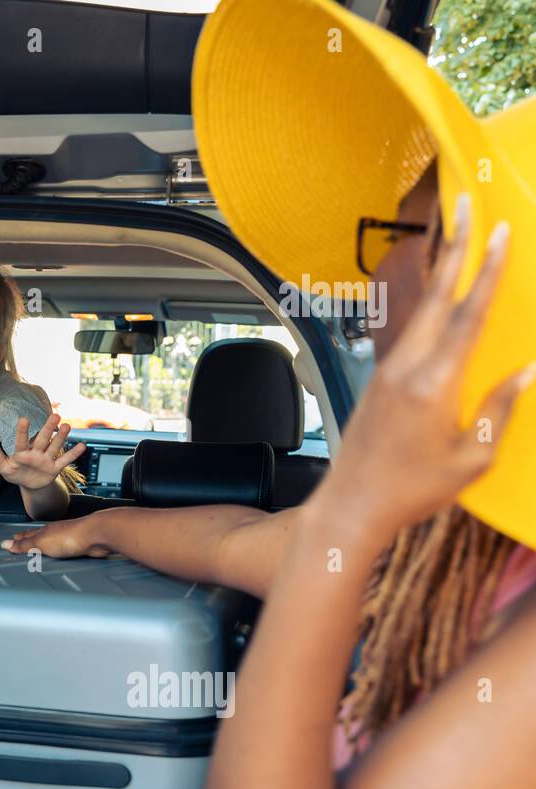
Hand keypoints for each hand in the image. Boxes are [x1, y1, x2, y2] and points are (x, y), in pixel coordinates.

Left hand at [0, 414, 87, 490]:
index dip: (22, 431)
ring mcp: (46, 459)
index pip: (21, 440)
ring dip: (61, 437)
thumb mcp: (3, 467)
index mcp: (21, 452)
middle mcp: (36, 453)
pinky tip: (82, 446)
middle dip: (48, 428)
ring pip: (55, 447)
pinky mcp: (55, 468)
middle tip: (54, 415)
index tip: (23, 418)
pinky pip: (65, 461)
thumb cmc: (15, 473)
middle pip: (43, 439)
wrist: (29, 484)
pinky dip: (73, 454)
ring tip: (67, 426)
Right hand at [0, 513, 110, 557]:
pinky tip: (60, 556)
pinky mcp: (80, 547)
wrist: (98, 535)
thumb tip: (6, 544)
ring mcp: (68, 540)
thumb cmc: (72, 535)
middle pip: (38, 537)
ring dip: (44, 547)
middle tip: (19, 542)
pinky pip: (65, 551)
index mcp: (44, 531)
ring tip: (37, 550)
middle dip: (29, 540)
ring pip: (52, 544)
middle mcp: (56, 534)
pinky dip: (59, 553)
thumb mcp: (41, 542)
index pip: (27, 535)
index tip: (10, 541)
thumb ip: (25, 545)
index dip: (18, 539)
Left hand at [319, 194, 533, 538]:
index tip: (500, 233)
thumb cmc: (414, 490)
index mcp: (434, 383)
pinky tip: (442, 296)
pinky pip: (409, 334)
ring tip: (456, 236)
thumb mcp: (473, 457)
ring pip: (420, 311)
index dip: (487, 271)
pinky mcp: (378, 380)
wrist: (351, 505)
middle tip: (466, 203)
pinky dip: (429, 306)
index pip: (468, 315)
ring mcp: (387, 372)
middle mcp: (406, 368)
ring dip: (440, 272)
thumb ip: (501, 409)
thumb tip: (529, 370)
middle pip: (437, 296)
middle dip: (455, 248)